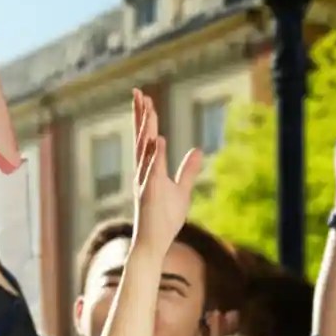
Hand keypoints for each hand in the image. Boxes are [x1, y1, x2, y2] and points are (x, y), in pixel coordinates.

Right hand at [132, 101, 201, 254]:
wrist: (153, 243)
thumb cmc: (164, 219)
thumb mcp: (181, 190)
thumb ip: (188, 170)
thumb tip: (197, 150)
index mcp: (148, 170)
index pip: (146, 138)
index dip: (145, 118)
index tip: (144, 97)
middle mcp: (143, 172)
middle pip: (141, 138)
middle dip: (140, 115)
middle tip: (138, 92)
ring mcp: (144, 182)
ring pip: (144, 150)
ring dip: (145, 128)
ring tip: (148, 107)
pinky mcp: (149, 193)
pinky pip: (152, 170)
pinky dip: (154, 154)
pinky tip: (157, 137)